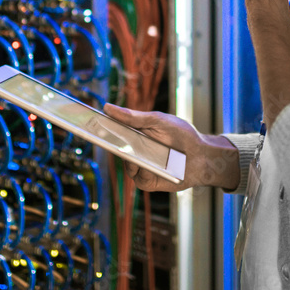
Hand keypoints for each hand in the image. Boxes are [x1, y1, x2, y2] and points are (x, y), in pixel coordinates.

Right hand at [103, 104, 239, 192]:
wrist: (201, 156)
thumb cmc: (181, 134)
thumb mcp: (157, 120)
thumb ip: (133, 117)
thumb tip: (108, 107)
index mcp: (134, 133)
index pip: (111, 130)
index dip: (99, 127)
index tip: (88, 122)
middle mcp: (133, 151)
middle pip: (115, 149)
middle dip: (112, 144)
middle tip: (112, 138)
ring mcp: (139, 167)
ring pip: (126, 165)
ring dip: (134, 159)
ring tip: (145, 153)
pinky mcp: (147, 181)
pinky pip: (138, 178)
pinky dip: (144, 171)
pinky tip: (154, 166)